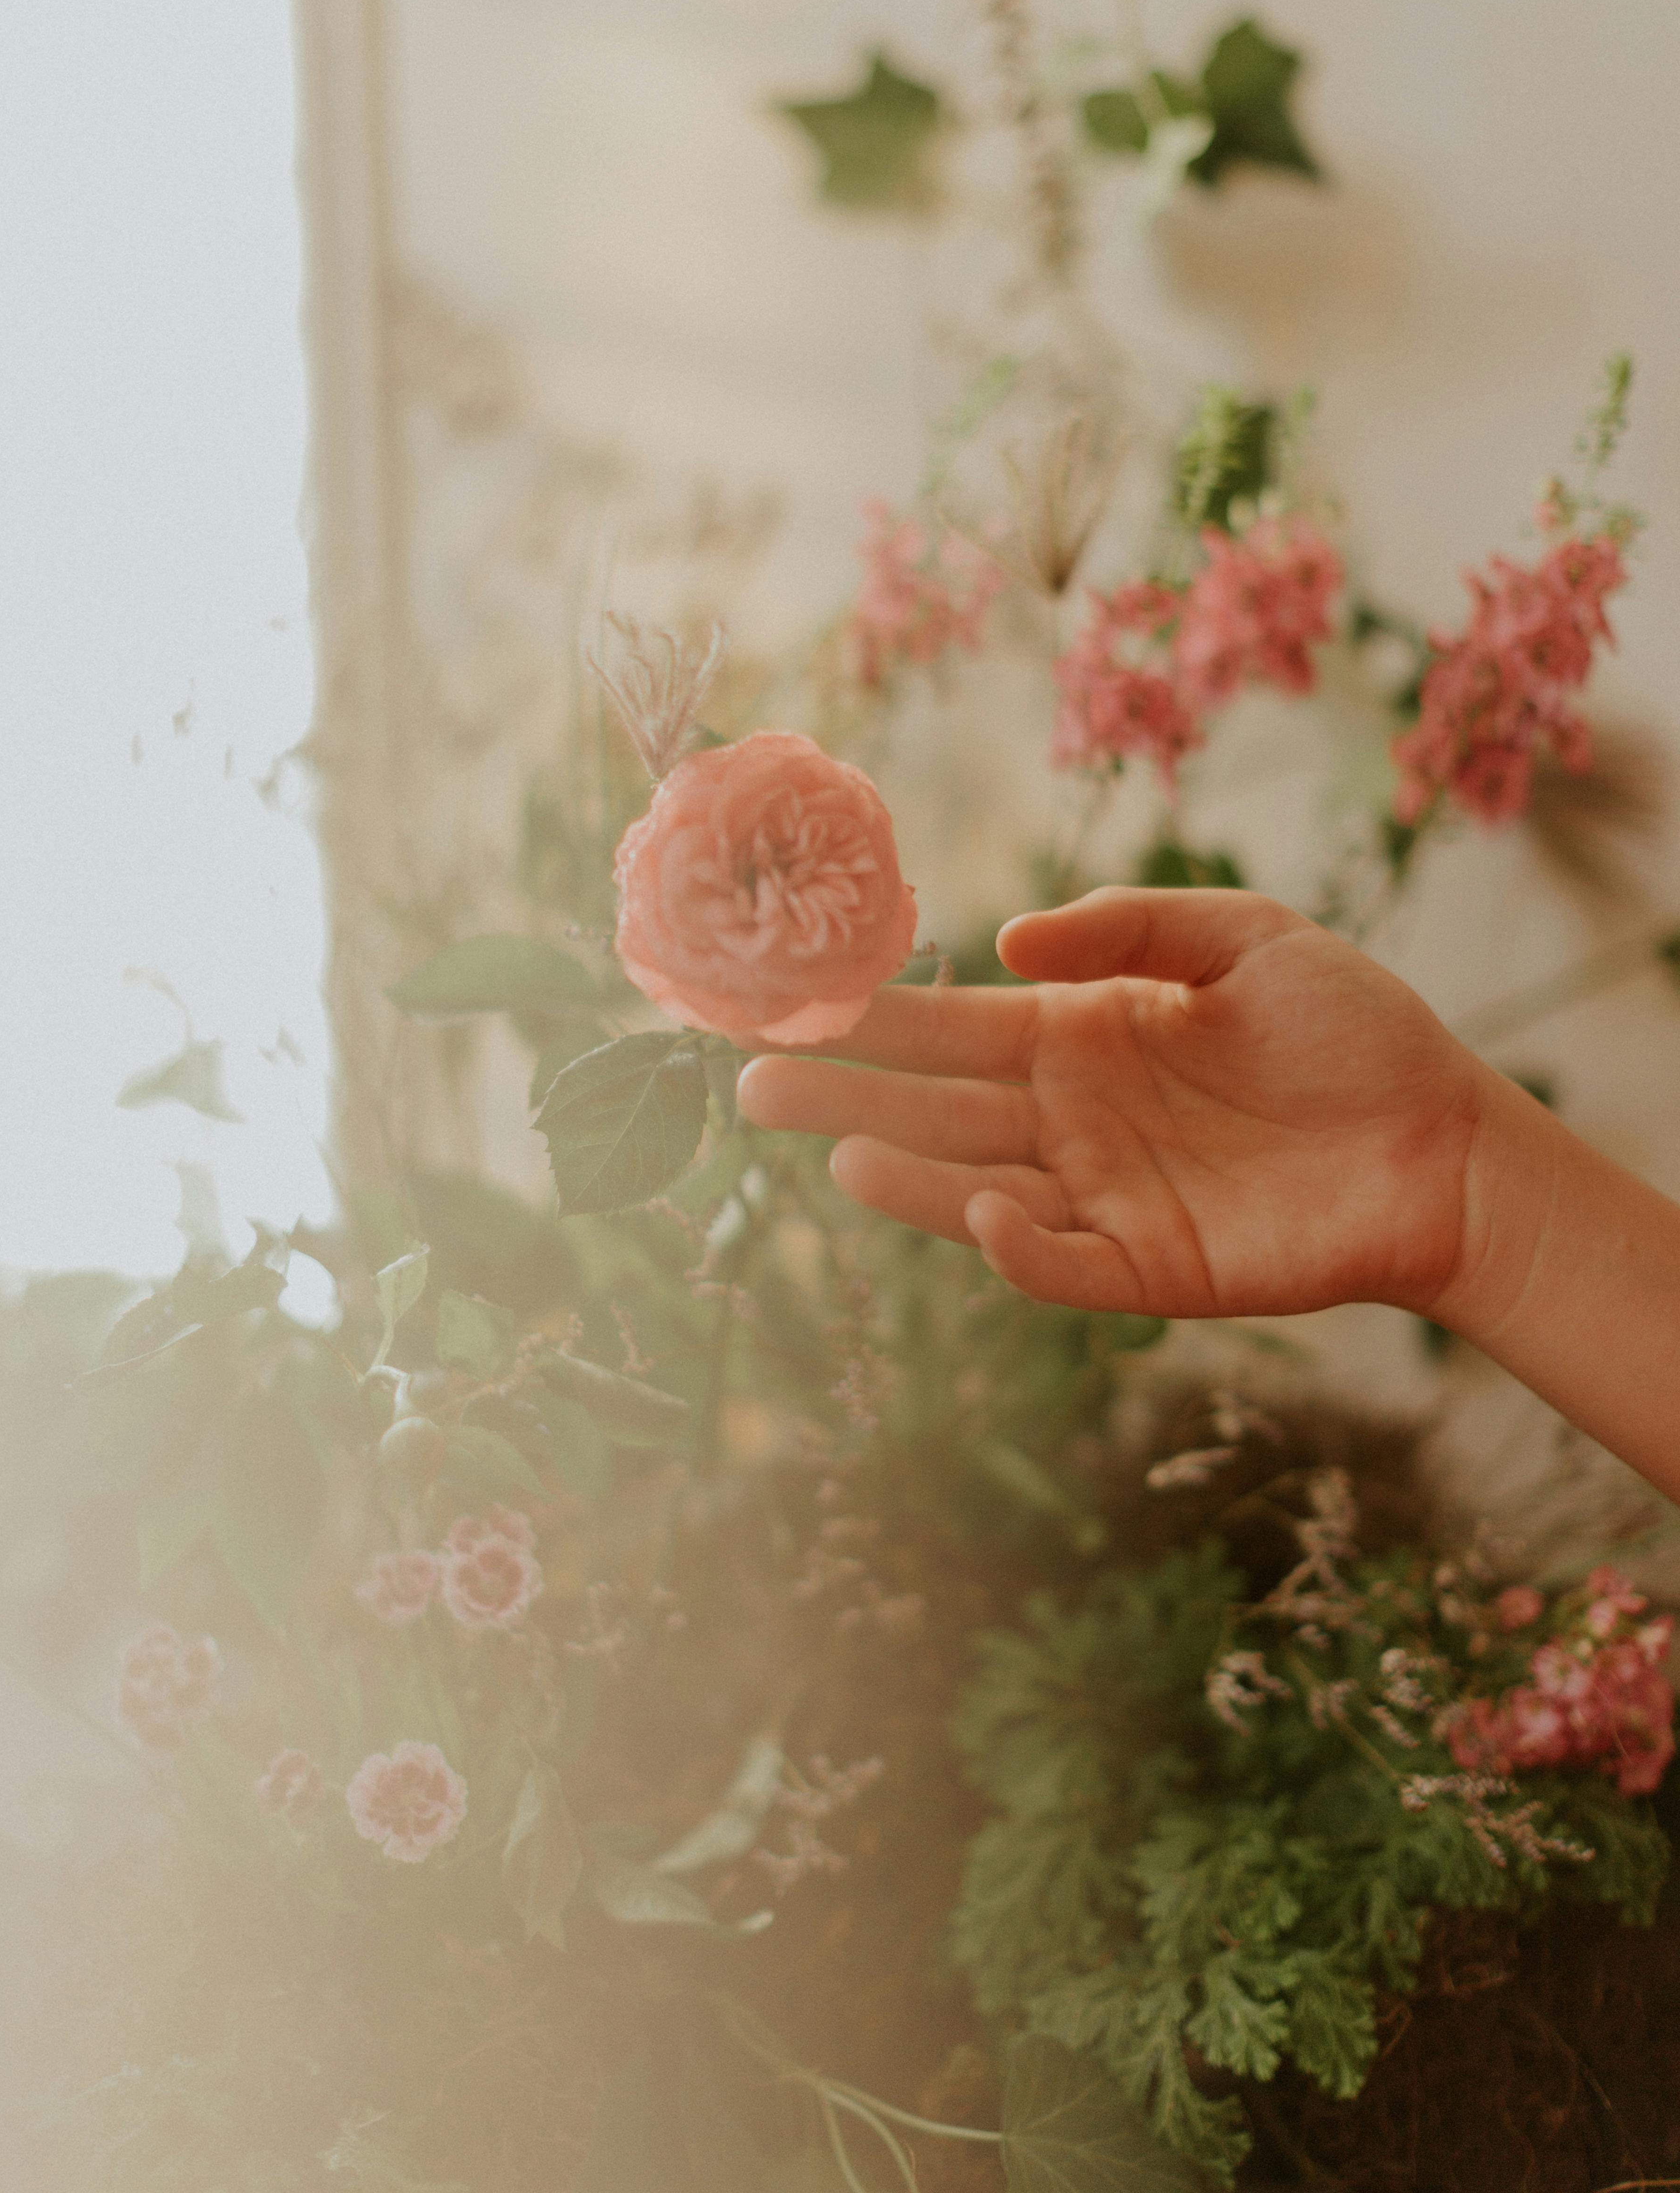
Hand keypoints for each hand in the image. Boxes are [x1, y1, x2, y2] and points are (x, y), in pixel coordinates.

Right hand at [736, 887, 1491, 1319]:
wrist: (1445, 1139)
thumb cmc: (1351, 1031)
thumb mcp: (1246, 936)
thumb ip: (1130, 925)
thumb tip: (1006, 942)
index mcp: (1079, 1034)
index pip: (945, 1024)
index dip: (864, 1012)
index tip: (781, 994)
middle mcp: (1069, 1117)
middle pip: (931, 1105)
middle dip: (840, 1090)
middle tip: (747, 1079)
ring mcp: (1102, 1196)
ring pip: (975, 1186)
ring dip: (903, 1174)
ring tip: (831, 1147)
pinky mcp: (1149, 1267)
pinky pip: (1061, 1263)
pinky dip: (1016, 1247)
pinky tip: (988, 1210)